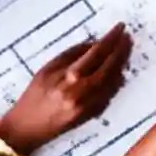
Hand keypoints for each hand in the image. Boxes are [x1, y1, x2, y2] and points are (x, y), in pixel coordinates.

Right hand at [0, 23, 132, 155]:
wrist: (26, 127)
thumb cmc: (34, 95)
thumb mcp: (48, 69)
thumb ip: (72, 54)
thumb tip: (96, 42)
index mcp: (67, 76)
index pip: (96, 52)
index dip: (111, 38)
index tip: (120, 28)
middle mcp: (80, 91)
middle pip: (110, 66)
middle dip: (122, 50)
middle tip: (128, 38)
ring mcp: (88, 105)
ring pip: (114, 81)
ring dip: (122, 64)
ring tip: (126, 51)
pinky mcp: (92, 115)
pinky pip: (110, 95)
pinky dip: (116, 81)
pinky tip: (119, 72)